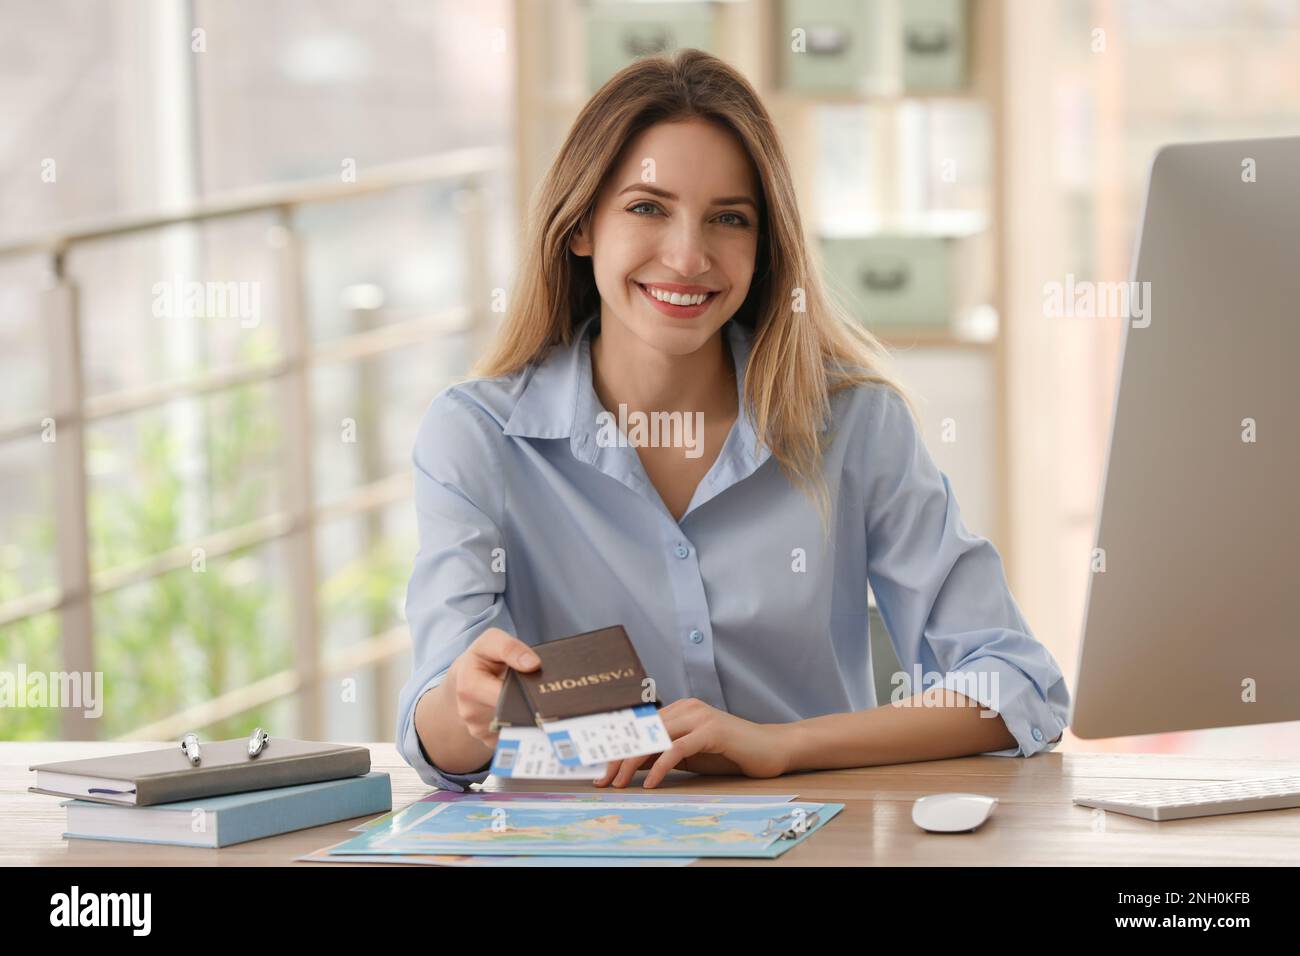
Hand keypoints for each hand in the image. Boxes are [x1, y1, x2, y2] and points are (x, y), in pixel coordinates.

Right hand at [447, 627, 539, 747]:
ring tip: (539, 703)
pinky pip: (513, 738)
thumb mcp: (491, 642)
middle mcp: (471, 713)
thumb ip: (510, 648)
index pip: (504, 695)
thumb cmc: (482, 659)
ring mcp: (479, 730)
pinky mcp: (488, 741)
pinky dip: (525, 727)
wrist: (464, 680)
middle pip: (512, 715)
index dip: (526, 692)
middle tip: (552, 700)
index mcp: (469, 686)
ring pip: (516, 729)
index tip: (544, 690)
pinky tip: (529, 713)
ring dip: (530, 717)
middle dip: (532, 707)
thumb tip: (533, 664)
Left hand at [594, 698, 790, 788]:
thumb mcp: (689, 755)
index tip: (601, 770)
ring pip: (655, 739)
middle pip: (643, 732)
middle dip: (619, 756)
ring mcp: (699, 716)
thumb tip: (630, 766)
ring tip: (620, 783)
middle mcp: (686, 708)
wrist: (770, 749)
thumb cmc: (729, 753)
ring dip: (633, 762)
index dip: (618, 748)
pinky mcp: (712, 730)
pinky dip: (660, 767)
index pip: (641, 727)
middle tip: (604, 780)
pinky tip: (651, 784)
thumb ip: (663, 755)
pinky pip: (677, 749)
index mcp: (679, 710)